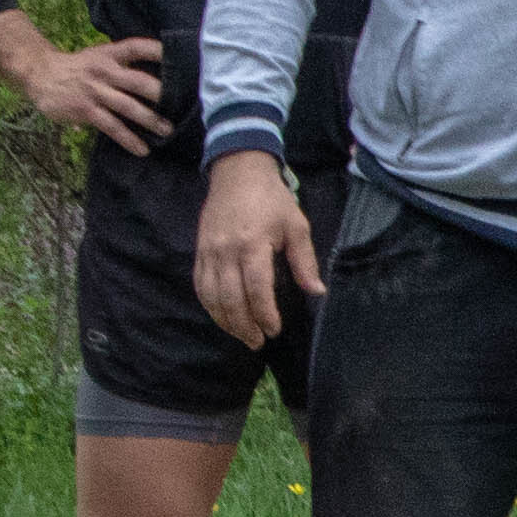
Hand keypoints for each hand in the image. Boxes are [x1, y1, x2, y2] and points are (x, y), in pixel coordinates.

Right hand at [16, 33, 169, 155]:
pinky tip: (141, 149)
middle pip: (138, 81)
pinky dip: (128, 139)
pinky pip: (112, 126)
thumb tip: (152, 79)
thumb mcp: (98, 57)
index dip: (156, 50)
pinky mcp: (86, 110)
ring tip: (167, 131)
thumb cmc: (76, 67)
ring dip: (150, 120)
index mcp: (109, 55)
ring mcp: (95, 91)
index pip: (136, 47)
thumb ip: (121, 65)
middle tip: (182, 104)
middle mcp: (104, 71)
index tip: (177, 56)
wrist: (40, 74)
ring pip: (128, 107)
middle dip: (161, 93)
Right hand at [193, 150, 321, 348]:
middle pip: (231, 298)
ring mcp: (209, 252)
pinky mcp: (200, 252)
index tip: (275, 329)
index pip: (256, 288)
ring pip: (212, 297)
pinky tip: (223, 317)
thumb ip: (304, 261)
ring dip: (225, 321)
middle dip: (244, 326)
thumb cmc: (271, 199)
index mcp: (252, 244)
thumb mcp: (296, 225)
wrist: (237, 173)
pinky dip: (210, 306)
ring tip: (242, 336)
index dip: (265, 313)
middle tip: (258, 342)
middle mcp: (226, 251)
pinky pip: (200, 286)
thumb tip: (316, 292)